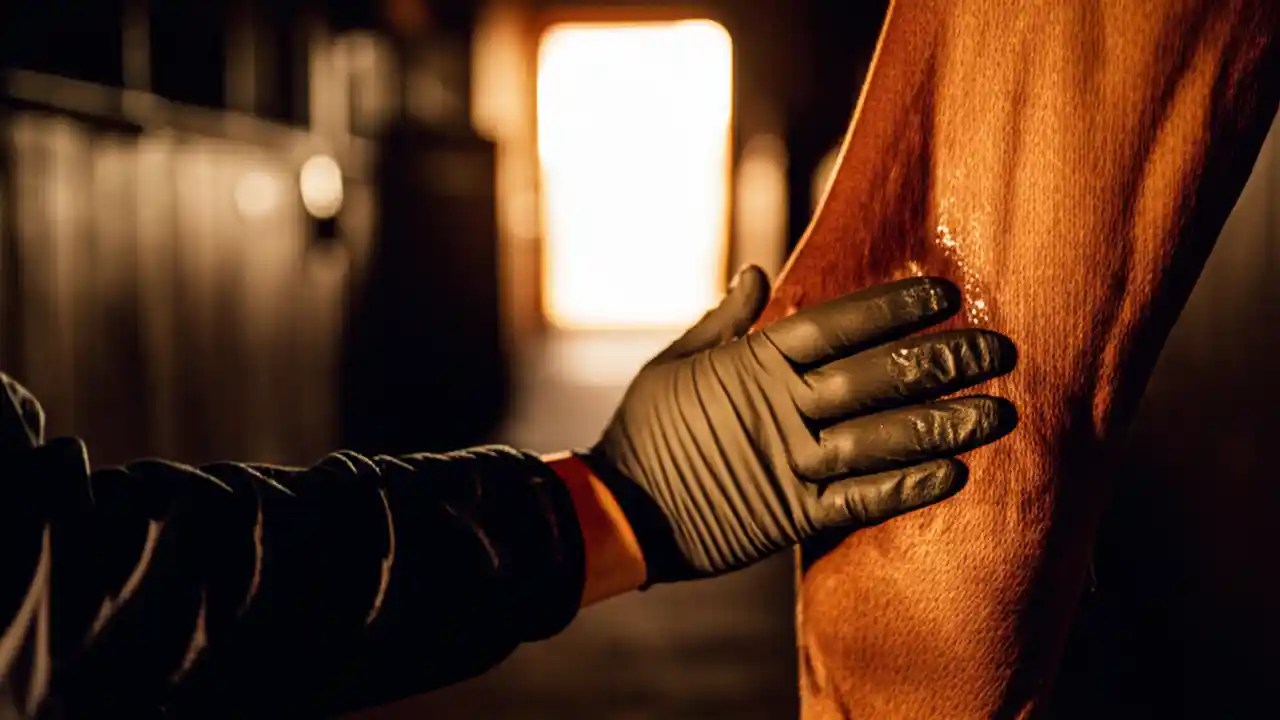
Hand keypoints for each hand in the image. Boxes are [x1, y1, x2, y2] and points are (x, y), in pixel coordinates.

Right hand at [579, 267, 1017, 583]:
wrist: (621, 510)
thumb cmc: (647, 430)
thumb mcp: (676, 363)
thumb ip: (724, 321)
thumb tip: (757, 273)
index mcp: (753, 364)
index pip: (836, 325)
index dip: (893, 309)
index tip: (945, 297)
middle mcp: (780, 408)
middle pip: (874, 378)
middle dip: (940, 362)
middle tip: (999, 350)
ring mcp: (789, 463)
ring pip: (879, 439)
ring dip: (942, 425)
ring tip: (1000, 413)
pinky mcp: (792, 515)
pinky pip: (859, 500)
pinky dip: (907, 488)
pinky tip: (955, 473)